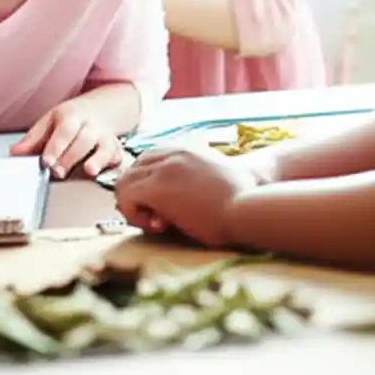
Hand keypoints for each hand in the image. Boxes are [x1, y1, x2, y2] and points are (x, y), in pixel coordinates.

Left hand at [10, 100, 123, 179]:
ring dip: (97, 160)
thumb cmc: (70, 120)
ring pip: (105, 147)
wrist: (103, 109)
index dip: (55, 146)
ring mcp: (106, 137)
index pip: (64, 131)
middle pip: (83, 140)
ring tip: (88, 171)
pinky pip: (118, 156)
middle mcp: (90, 126)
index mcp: (71, 116)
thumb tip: (15, 153)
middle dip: (71, 157)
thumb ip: (33, 140)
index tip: (46, 161)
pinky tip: (106, 171)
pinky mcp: (116, 149)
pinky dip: (114, 164)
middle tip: (58, 172)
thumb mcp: (49, 123)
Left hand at [113, 143, 259, 247]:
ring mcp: (162, 169)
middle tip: (156, 217)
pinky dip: (133, 214)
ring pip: (123, 183)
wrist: (251, 205)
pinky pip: (125, 198)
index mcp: (183, 148)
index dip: (148, 184)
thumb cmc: (242, 199)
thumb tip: (166, 198)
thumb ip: (187, 180)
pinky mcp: (157, 188)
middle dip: (137, 195)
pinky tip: (157, 226)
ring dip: (134, 205)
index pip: (146, 161)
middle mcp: (170, 153)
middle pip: (132, 170)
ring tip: (156, 222)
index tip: (165, 205)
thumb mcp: (211, 179)